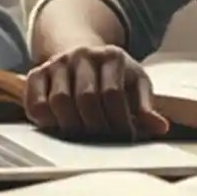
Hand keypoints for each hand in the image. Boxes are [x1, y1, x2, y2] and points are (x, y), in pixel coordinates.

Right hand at [22, 45, 169, 140]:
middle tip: (102, 140)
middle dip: (96, 126)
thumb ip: (146, 106)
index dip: (119, 121)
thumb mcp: (135, 84)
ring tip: (83, 136)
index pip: (113, 93)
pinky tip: (59, 127)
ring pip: (60, 100)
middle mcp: (82, 55)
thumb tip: (160, 128)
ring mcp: (58, 62)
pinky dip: (46, 120)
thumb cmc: (113, 76)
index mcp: (112, 55)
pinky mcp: (36, 73)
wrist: (82, 55)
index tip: (124, 137)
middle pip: (86, 98)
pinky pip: (36, 102)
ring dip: (72, 125)